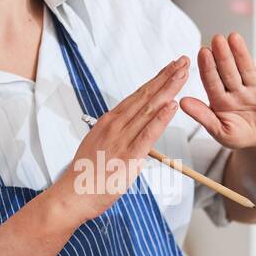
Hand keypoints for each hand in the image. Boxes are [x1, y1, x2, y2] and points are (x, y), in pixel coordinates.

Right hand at [54, 57, 189, 223]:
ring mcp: (121, 139)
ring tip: (183, 73)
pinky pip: (148, 134)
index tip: (171, 67)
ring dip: (168, 89)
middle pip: (145, 96)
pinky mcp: (128, 156)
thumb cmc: (86, 174)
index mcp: (109, 121)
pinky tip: (172, 105)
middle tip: (183, 60)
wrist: (72, 195)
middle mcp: (115, 125)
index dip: (156, 79)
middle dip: (166, 76)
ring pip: (149, 109)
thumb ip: (115, 134)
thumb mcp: (99, 145)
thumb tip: (128, 129)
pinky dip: (160, 118)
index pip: (137, 95)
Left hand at [180, 32, 255, 149]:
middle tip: (216, 39)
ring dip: (242, 53)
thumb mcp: (219, 130)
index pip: (212, 81)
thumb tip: (182, 102)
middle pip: (229, 71)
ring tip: (234, 37)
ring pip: (248, 68)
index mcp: (221, 99)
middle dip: (223, 56)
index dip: (208, 67)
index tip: (202, 52)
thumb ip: (203, 116)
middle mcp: (237, 90)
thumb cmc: (238, 135)